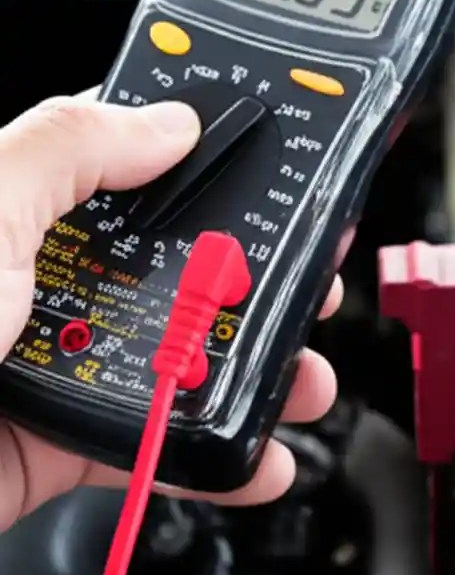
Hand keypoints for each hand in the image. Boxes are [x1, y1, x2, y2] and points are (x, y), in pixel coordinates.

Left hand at [0, 92, 342, 531]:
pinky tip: (257, 456)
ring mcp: (61, 359)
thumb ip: (68, 148)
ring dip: (259, 372)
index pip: (140, 167)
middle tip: (307, 286)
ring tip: (301, 380)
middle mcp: (48, 280)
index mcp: (26, 208)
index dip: (219, 167)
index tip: (284, 176)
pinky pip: (161, 444)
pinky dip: (220, 457)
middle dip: (261, 279)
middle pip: (184, 267)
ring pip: (185, 357)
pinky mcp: (68, 439)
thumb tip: (163, 116)